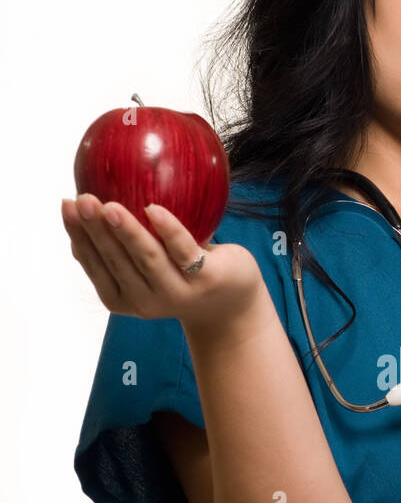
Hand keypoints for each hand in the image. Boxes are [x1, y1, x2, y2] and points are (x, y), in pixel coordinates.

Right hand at [61, 192, 262, 331]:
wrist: (231, 302)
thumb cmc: (180, 275)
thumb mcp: (145, 266)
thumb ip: (119, 248)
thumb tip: (83, 207)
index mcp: (122, 297)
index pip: (94, 265)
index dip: (78, 235)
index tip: (66, 205)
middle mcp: (146, 301)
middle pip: (115, 261)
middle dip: (95, 230)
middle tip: (82, 200)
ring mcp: (176, 293)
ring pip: (146, 257)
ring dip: (126, 231)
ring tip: (109, 206)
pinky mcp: (205, 279)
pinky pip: (183, 251)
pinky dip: (168, 229)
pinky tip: (154, 209)